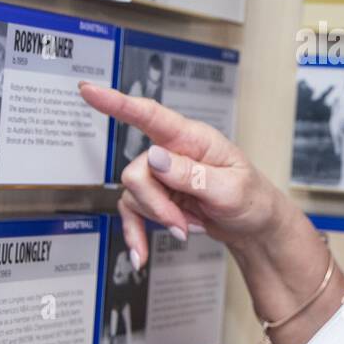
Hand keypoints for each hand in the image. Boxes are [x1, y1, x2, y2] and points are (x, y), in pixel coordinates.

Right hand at [79, 82, 284, 262]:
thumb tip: (155, 158)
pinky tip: (143, 252)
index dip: (117, 102)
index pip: (150, 115)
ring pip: (133, 194)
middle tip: (181, 223)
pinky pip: (132, 211)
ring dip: (157, 218)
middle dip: (156, 204)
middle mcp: (173, 151)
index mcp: (193, 138)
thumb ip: (192, 174)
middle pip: (137, 171)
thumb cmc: (251, 199)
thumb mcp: (230, 189)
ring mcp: (163, 174)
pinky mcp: (157, 195)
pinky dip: (137, 232)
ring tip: (187, 228)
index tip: (89, 91)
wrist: (254, 227)